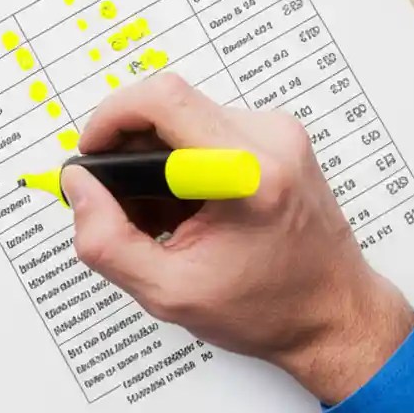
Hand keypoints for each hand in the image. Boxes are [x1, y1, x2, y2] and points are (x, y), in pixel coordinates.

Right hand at [63, 73, 413, 403]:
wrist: (335, 315)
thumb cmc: (269, 309)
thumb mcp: (170, 293)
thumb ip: (107, 242)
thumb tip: (78, 188)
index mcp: (249, 172)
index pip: (165, 100)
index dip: (112, 116)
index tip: (93, 152)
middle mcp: (270, 139)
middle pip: (171, 102)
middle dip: (130, 147)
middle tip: (123, 200)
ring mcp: (279, 132)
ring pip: (187, 115)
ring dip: (157, 157)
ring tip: (160, 215)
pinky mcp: (278, 136)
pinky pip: (209, 127)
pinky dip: (184, 161)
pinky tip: (186, 207)